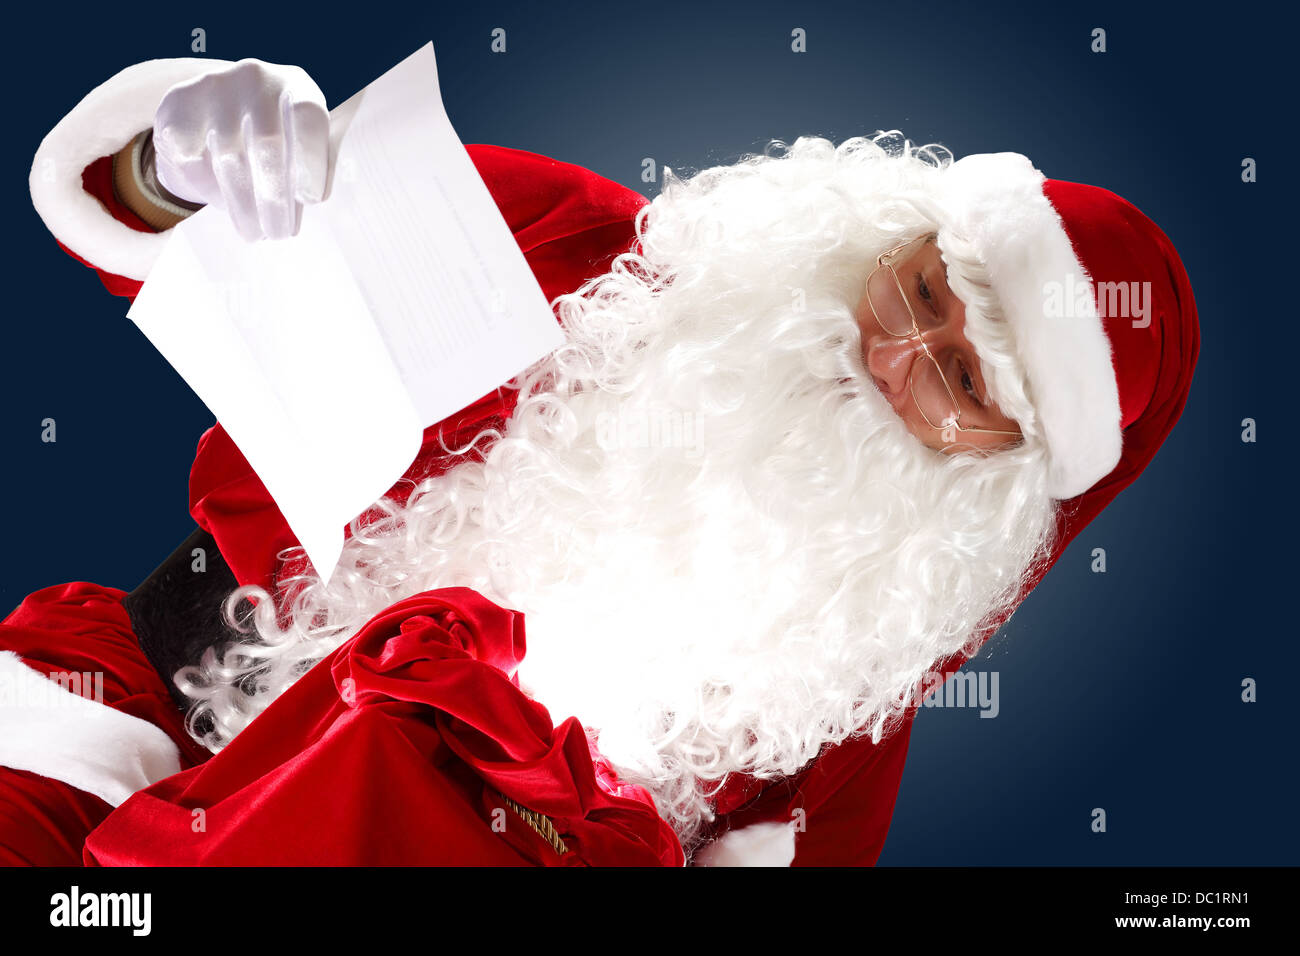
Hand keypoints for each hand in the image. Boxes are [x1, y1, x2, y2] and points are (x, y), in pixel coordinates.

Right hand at [152, 58, 329, 240]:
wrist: (216, 109)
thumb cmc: (278, 137)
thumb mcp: (303, 146)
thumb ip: (311, 169)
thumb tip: (306, 199)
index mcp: (296, 85)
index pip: (308, 118)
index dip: (312, 162)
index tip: (311, 200)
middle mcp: (255, 78)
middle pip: (267, 144)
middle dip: (274, 199)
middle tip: (279, 235)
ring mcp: (213, 88)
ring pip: (229, 160)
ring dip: (244, 207)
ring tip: (256, 234)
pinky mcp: (177, 107)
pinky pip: (194, 162)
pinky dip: (212, 192)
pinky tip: (225, 204)